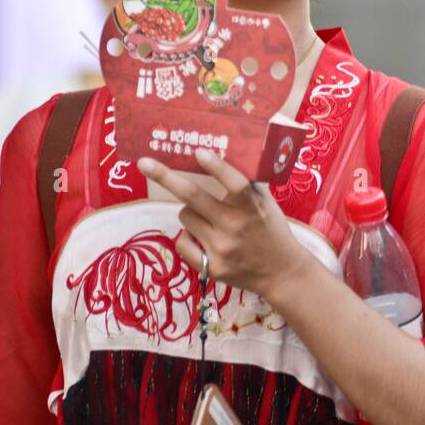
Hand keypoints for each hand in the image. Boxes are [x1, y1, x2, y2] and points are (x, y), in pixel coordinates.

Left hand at [136, 148, 317, 298]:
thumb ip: (247, 184)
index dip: (216, 167)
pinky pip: (182, 243)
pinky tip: (201, 238)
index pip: (235, 183)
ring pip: (185, 216)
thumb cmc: (271, 229)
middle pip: (193, 197)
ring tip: (206, 217)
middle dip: (165, 176)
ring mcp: (221, 248)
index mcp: (253, 207)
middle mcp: (235, 226)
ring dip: (189, 211)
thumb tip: (220, 155)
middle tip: (144, 163)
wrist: (281, 272)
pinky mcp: (211, 267)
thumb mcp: (266, 203)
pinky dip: (187, 236)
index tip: (199, 152)